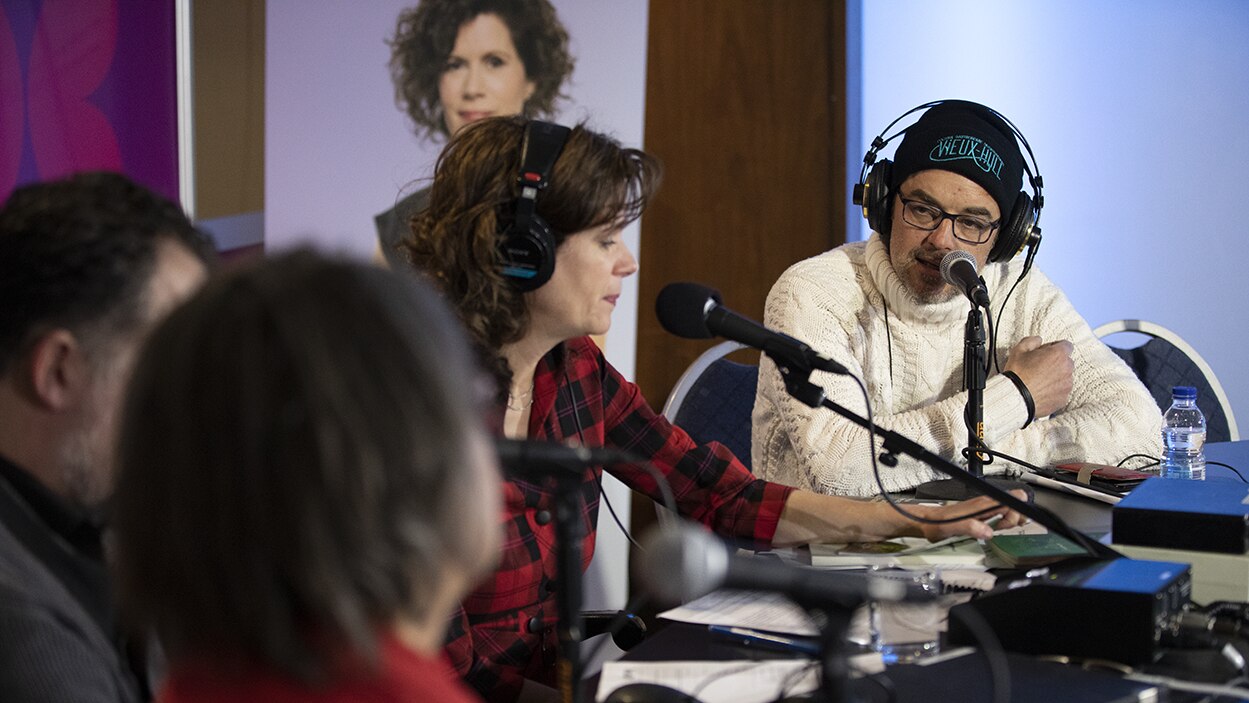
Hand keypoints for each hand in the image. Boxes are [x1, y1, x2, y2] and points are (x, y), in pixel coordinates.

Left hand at [913, 491, 1028, 540]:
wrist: (928, 522)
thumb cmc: (938, 522)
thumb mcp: (954, 527)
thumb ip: (971, 527)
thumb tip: (988, 532)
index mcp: (982, 503)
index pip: (1012, 499)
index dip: (1016, 512)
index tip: (1008, 523)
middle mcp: (985, 504)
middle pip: (1014, 507)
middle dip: (1013, 520)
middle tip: (998, 529)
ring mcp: (984, 509)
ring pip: (1008, 512)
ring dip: (1007, 524)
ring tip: (993, 530)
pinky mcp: (981, 515)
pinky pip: (999, 518)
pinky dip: (1000, 526)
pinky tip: (990, 531)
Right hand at [1003, 336, 1073, 418]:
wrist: (1016, 397)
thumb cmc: (1018, 374)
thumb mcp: (1019, 350)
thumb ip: (1032, 341)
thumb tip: (1038, 340)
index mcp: (1058, 354)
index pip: (1066, 345)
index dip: (1055, 348)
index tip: (1047, 352)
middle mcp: (1067, 369)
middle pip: (1066, 362)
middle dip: (1056, 363)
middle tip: (1040, 367)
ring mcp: (1067, 385)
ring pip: (1065, 377)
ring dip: (1056, 377)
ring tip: (1040, 381)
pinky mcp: (1064, 398)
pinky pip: (1062, 391)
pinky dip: (1055, 391)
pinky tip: (1042, 390)